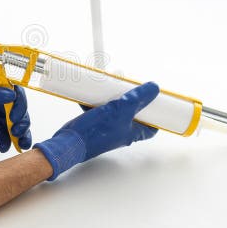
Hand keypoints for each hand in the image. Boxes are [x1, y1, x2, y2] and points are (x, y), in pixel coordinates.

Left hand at [0, 82, 31, 151]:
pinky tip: (3, 147)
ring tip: (18, 143)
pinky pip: (3, 133)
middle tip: (17, 131)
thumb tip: (11, 94)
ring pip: (12, 123)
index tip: (14, 116)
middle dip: (21, 121)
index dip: (19, 103)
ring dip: (18, 133)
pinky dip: (7, 140)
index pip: (13, 91)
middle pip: (17, 109)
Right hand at [35, 82, 159, 179]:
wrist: (69, 142)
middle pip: (133, 116)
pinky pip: (98, 110)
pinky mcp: (93, 125)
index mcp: (131, 133)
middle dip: (132, 101)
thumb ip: (137, 98)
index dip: (156, 118)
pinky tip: (91, 92)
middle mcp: (120, 132)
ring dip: (113, 99)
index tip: (157, 105)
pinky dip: (96, 101)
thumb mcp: (120, 110)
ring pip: (115, 112)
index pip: (151, 129)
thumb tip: (154, 89)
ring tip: (112, 86)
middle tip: (131, 89)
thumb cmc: (95, 132)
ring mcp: (106, 129)